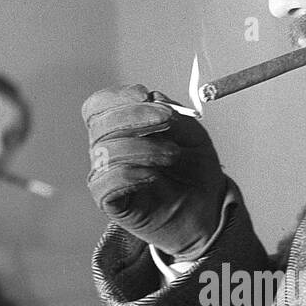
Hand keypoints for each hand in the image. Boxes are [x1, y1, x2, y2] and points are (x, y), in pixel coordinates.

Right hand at [83, 85, 225, 257]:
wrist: (206, 211)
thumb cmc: (194, 172)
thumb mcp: (191, 133)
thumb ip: (171, 112)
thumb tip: (152, 97)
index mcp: (121, 130)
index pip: (99, 106)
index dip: (117, 97)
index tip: (145, 95)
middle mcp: (108, 151)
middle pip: (99, 124)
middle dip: (135, 116)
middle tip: (168, 119)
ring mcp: (107, 177)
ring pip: (105, 151)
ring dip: (143, 147)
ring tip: (173, 154)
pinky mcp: (111, 203)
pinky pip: (106, 182)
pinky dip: (130, 174)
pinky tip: (153, 175)